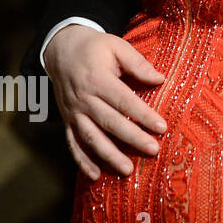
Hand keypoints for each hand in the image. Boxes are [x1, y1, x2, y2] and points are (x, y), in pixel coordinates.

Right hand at [44, 24, 166, 178]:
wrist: (61, 49)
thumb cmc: (95, 48)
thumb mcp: (117, 46)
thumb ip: (138, 63)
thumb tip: (160, 79)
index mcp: (98, 79)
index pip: (124, 100)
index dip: (143, 114)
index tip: (161, 127)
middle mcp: (84, 99)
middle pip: (110, 122)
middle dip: (132, 138)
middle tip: (153, 150)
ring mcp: (73, 112)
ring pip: (91, 138)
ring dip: (108, 155)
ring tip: (127, 170)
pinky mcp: (67, 121)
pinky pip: (73, 144)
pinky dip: (82, 161)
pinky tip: (95, 176)